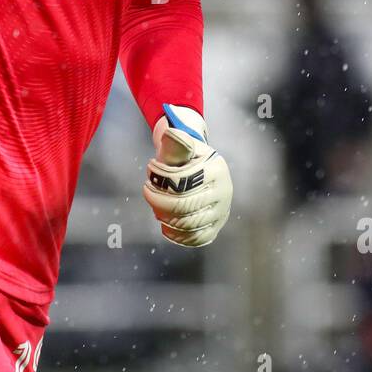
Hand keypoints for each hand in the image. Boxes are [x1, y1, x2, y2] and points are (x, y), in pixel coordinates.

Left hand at [143, 103, 231, 246]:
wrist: (200, 171)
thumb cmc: (185, 157)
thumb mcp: (181, 146)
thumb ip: (175, 143)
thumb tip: (169, 132)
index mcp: (216, 169)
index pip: (182, 181)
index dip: (159, 178)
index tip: (150, 171)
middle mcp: (224, 192)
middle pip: (183, 206)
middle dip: (158, 201)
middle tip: (147, 191)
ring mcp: (221, 212)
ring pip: (187, 225)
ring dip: (164, 217)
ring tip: (156, 206)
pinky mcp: (216, 228)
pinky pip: (195, 239)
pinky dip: (176, 234)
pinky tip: (165, 222)